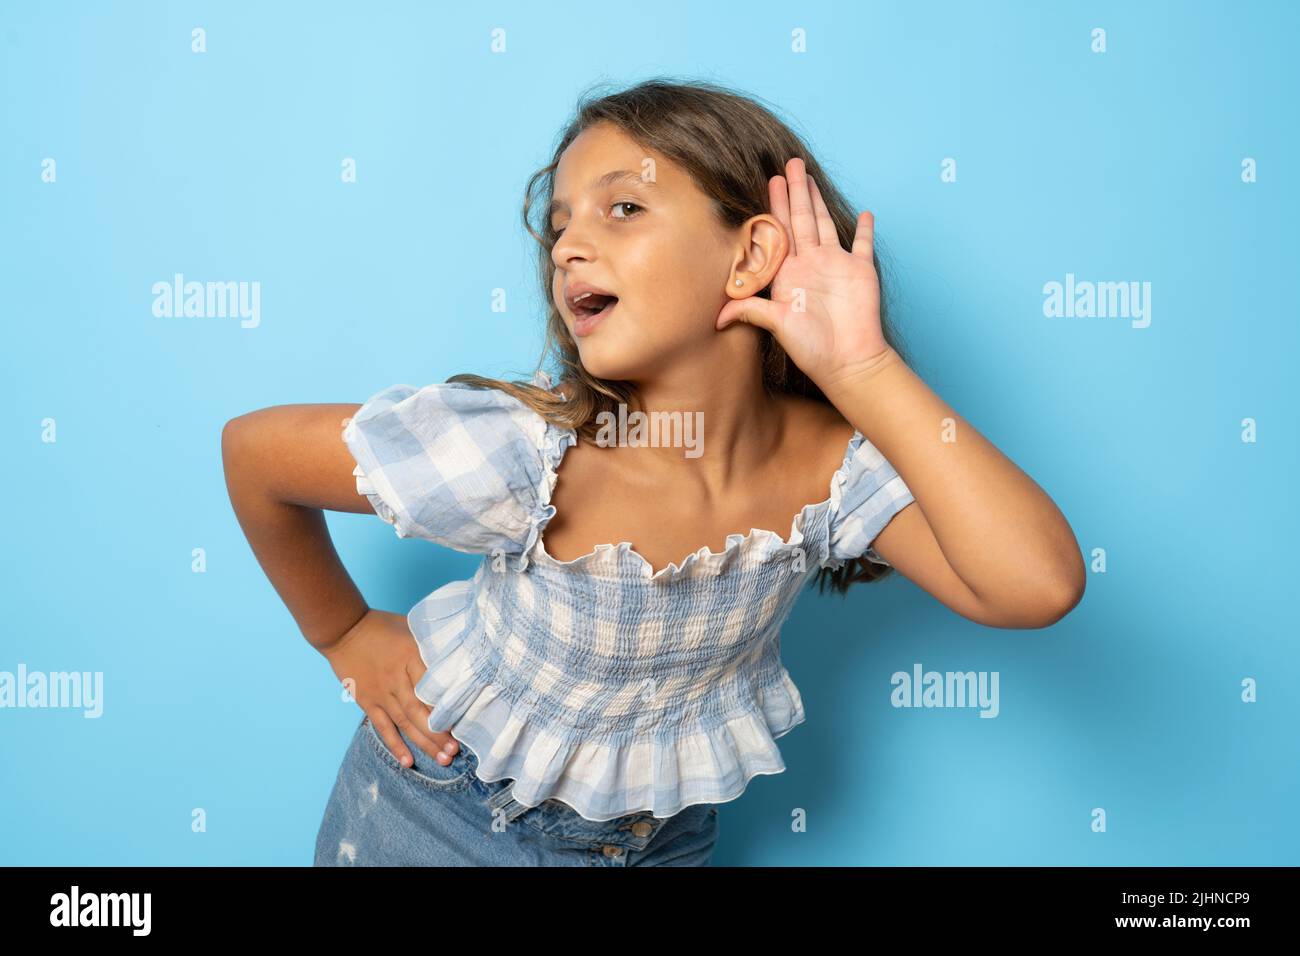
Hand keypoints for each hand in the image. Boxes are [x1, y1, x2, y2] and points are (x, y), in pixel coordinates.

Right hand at [322, 608, 460, 767]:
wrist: (343, 629)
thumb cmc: (383, 626)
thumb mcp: (411, 628)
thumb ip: (430, 646)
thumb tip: (457, 656)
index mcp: (411, 657)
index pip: (433, 686)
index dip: (449, 705)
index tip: (465, 720)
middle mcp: (396, 678)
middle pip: (421, 710)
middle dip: (440, 733)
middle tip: (456, 750)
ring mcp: (381, 693)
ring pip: (405, 723)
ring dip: (424, 742)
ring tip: (443, 759)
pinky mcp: (368, 702)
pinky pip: (383, 727)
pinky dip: (395, 745)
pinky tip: (408, 761)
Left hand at [715, 157, 893, 390]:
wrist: (848, 362)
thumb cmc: (812, 348)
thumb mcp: (778, 325)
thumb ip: (752, 312)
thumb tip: (717, 318)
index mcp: (789, 273)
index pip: (779, 232)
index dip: (774, 207)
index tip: (768, 183)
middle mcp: (811, 264)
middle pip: (800, 219)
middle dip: (794, 192)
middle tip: (788, 164)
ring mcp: (836, 265)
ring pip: (825, 223)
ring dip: (818, 200)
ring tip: (810, 176)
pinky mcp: (860, 271)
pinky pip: (863, 244)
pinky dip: (864, 229)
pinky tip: (866, 213)